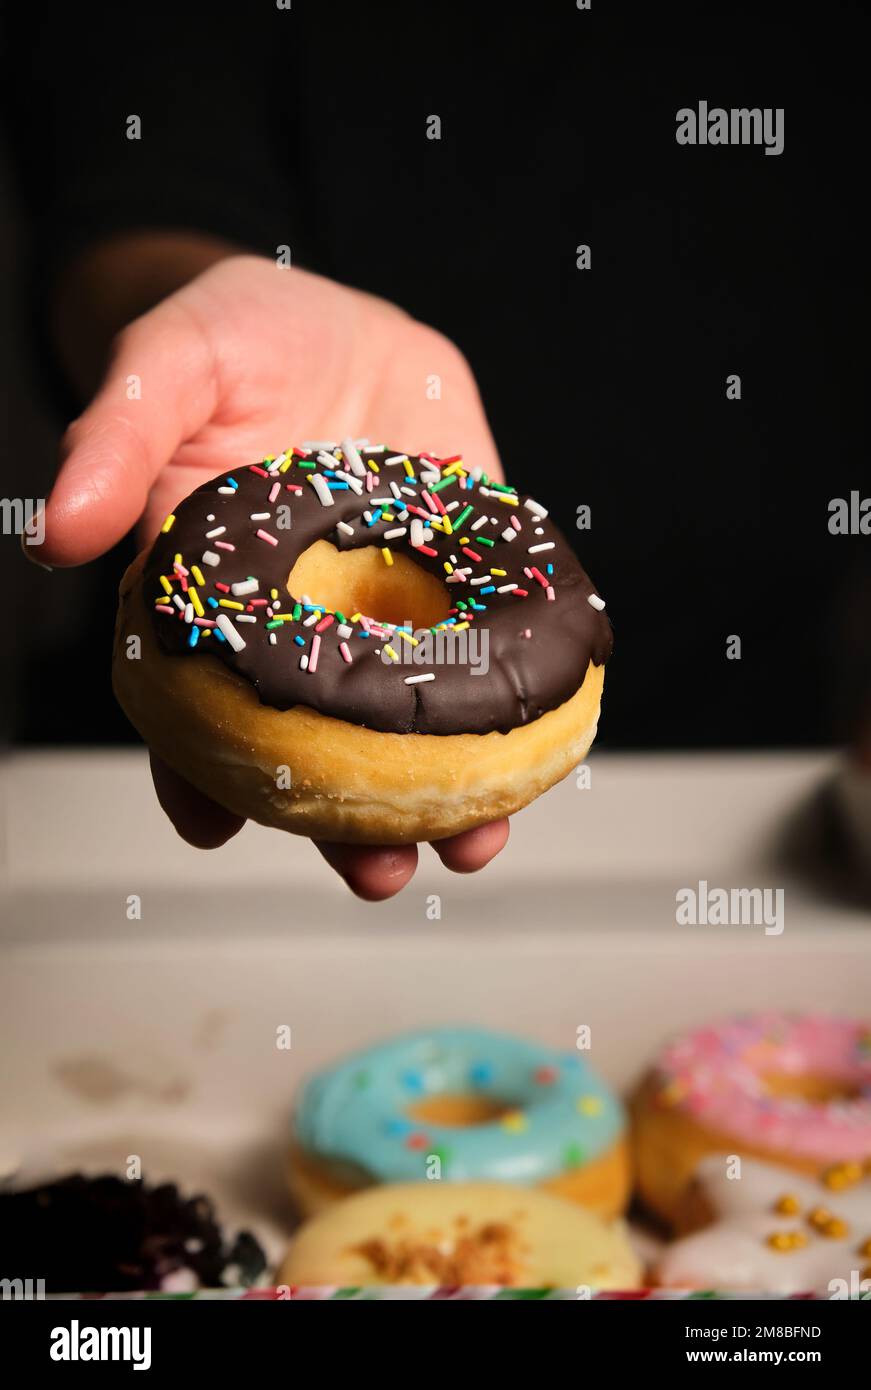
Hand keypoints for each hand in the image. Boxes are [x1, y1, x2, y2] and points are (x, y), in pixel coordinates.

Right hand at [40, 251, 509, 897]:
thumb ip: (115, 439)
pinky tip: (545, 745)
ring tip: (469, 848)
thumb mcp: (164, 365)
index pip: (201, 707)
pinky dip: (523, 695)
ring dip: (446, 791)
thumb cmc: (229, 339)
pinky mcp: (474, 564)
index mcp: (226, 599)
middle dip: (344, 819)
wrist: (330, 313)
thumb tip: (58, 537)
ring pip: (419, 715)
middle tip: (374, 875)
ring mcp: (399, 602)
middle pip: (322, 743)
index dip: (197, 773)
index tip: (209, 826)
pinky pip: (502, 639)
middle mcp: (314, 623)